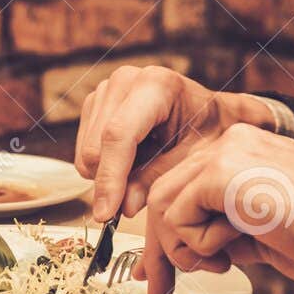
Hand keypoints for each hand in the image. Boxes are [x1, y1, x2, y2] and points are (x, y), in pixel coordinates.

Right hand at [73, 66, 276, 221]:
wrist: (207, 111)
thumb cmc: (208, 131)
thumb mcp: (195, 158)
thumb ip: (159, 178)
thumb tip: (124, 207)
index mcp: (156, 85)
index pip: (119, 134)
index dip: (110, 177)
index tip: (106, 214)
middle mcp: (125, 80)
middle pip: (96, 146)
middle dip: (110, 182)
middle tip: (138, 199)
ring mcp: (107, 89)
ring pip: (87, 151)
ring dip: (108, 174)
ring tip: (145, 170)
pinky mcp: (95, 103)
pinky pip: (85, 149)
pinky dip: (105, 166)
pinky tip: (134, 159)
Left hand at [140, 123, 293, 293]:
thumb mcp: (265, 233)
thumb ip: (226, 233)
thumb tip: (191, 253)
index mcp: (243, 151)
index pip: (183, 188)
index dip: (170, 235)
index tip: (168, 272)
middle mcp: (231, 143)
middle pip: (163, 193)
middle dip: (163, 246)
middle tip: (171, 282)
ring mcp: (227, 152)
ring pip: (163, 203)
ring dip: (184, 246)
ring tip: (220, 261)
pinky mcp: (223, 171)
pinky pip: (178, 215)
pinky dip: (197, 244)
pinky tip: (233, 248)